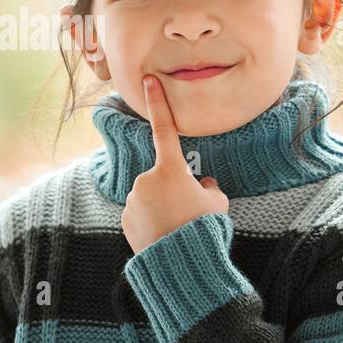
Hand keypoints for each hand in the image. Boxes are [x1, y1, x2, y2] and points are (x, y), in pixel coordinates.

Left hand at [121, 74, 229, 254]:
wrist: (181, 261)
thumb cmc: (203, 227)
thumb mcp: (217, 202)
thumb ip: (208, 187)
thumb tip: (203, 184)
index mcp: (171, 170)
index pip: (164, 129)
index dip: (157, 104)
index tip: (147, 81)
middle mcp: (147, 179)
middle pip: (162, 178)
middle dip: (173, 190)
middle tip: (189, 212)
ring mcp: (133, 200)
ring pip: (150, 197)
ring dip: (162, 208)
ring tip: (177, 228)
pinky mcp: (125, 219)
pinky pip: (140, 214)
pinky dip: (151, 222)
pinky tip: (164, 237)